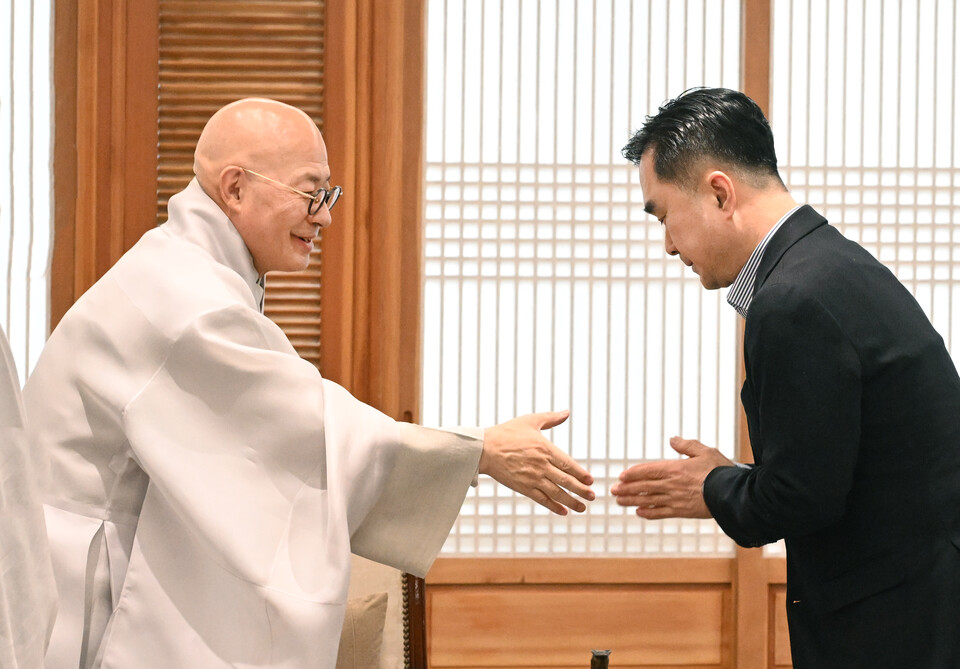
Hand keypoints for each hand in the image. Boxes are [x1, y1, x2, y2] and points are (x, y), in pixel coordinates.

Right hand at [480, 410, 594, 514]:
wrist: (484, 449)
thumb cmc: (506, 433)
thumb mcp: (529, 421)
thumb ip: (550, 418)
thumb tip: (567, 412)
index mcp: (545, 448)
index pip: (568, 464)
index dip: (581, 473)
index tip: (590, 480)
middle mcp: (541, 465)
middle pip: (566, 480)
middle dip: (581, 490)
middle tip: (592, 496)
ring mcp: (532, 478)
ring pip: (556, 493)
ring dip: (571, 501)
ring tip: (582, 508)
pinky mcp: (522, 487)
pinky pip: (541, 499)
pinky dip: (553, 506)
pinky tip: (563, 511)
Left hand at [611, 436, 732, 518]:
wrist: (732, 494)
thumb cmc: (720, 471)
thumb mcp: (704, 451)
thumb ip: (686, 445)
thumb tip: (672, 440)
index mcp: (675, 469)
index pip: (648, 470)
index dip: (633, 473)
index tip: (621, 476)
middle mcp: (671, 485)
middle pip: (644, 487)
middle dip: (627, 488)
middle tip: (613, 490)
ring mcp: (675, 500)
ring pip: (649, 500)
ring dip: (632, 501)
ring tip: (620, 501)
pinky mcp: (682, 512)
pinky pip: (661, 513)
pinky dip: (648, 513)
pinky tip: (639, 512)